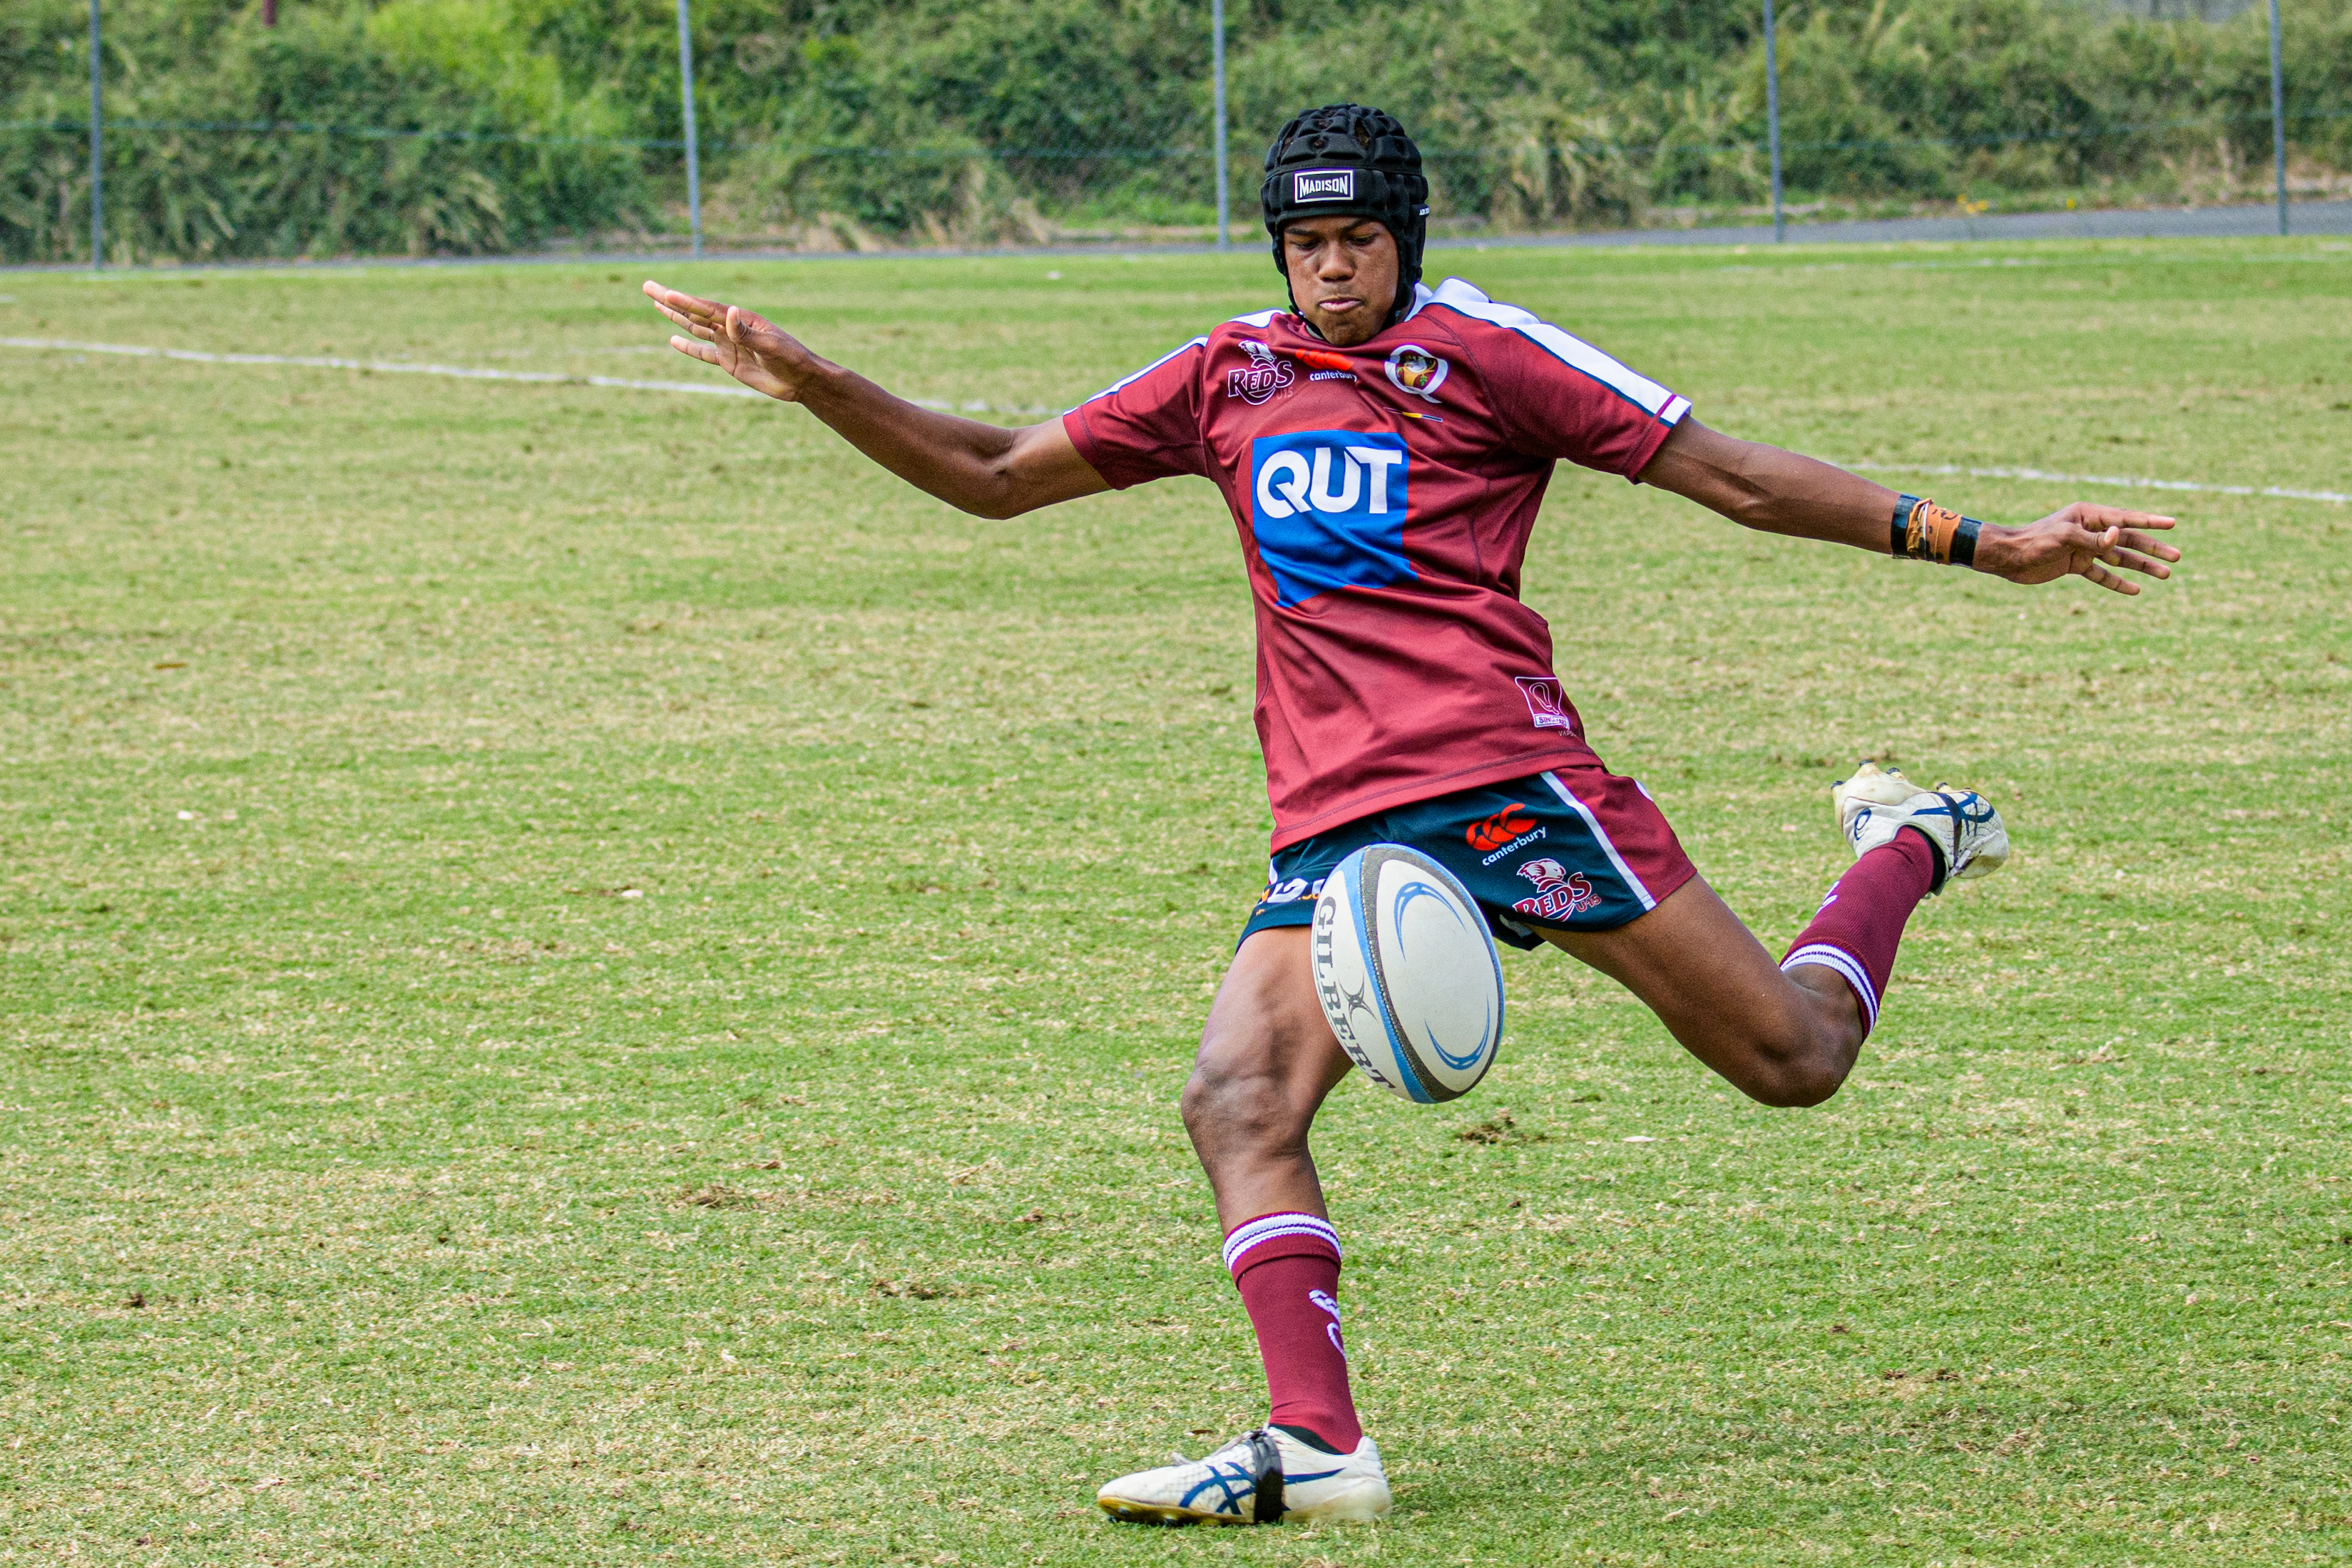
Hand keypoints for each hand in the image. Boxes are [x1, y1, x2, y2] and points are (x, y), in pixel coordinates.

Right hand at [642, 280, 819, 401]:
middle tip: (647, 286)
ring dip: (676, 317)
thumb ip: (747, 333)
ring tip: (656, 304)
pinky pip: (704, 353)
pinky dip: (689, 348)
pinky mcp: (729, 361)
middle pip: (694, 312)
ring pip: (695, 328)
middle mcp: (730, 327)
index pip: (706, 308)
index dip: (684, 302)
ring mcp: (728, 344)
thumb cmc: (791, 358)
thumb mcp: (771, 345)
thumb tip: (730, 312)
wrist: (802, 380)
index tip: (664, 294)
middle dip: (670, 301)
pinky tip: (674, 340)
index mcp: (740, 319)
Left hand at [1975, 503, 2179, 594]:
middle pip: (2128, 540)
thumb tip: (2120, 533)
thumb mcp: (2065, 537)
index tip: (2173, 524)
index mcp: (2088, 515)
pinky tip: (2136, 590)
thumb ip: (2093, 538)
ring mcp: (2084, 548)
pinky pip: (2101, 574)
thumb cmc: (2034, 541)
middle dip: (2153, 548)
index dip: (2150, 521)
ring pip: (2119, 558)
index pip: (2125, 518)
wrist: (2007, 558)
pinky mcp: (2075, 565)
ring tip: (2166, 574)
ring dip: (2142, 566)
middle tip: (2178, 556)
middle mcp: (2089, 530)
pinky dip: (2117, 582)